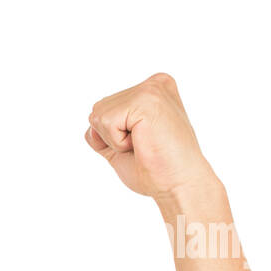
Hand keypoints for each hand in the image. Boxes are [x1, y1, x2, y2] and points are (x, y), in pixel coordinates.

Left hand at [84, 72, 216, 199]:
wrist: (178, 186)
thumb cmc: (155, 170)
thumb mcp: (120, 147)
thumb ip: (104, 130)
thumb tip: (91, 118)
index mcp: (152, 91)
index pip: (105, 109)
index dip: (112, 136)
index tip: (143, 144)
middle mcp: (154, 84)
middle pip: (98, 109)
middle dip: (111, 137)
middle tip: (143, 146)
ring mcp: (151, 89)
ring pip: (98, 114)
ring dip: (114, 139)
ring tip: (144, 144)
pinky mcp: (146, 99)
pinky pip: (106, 122)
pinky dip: (117, 142)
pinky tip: (143, 143)